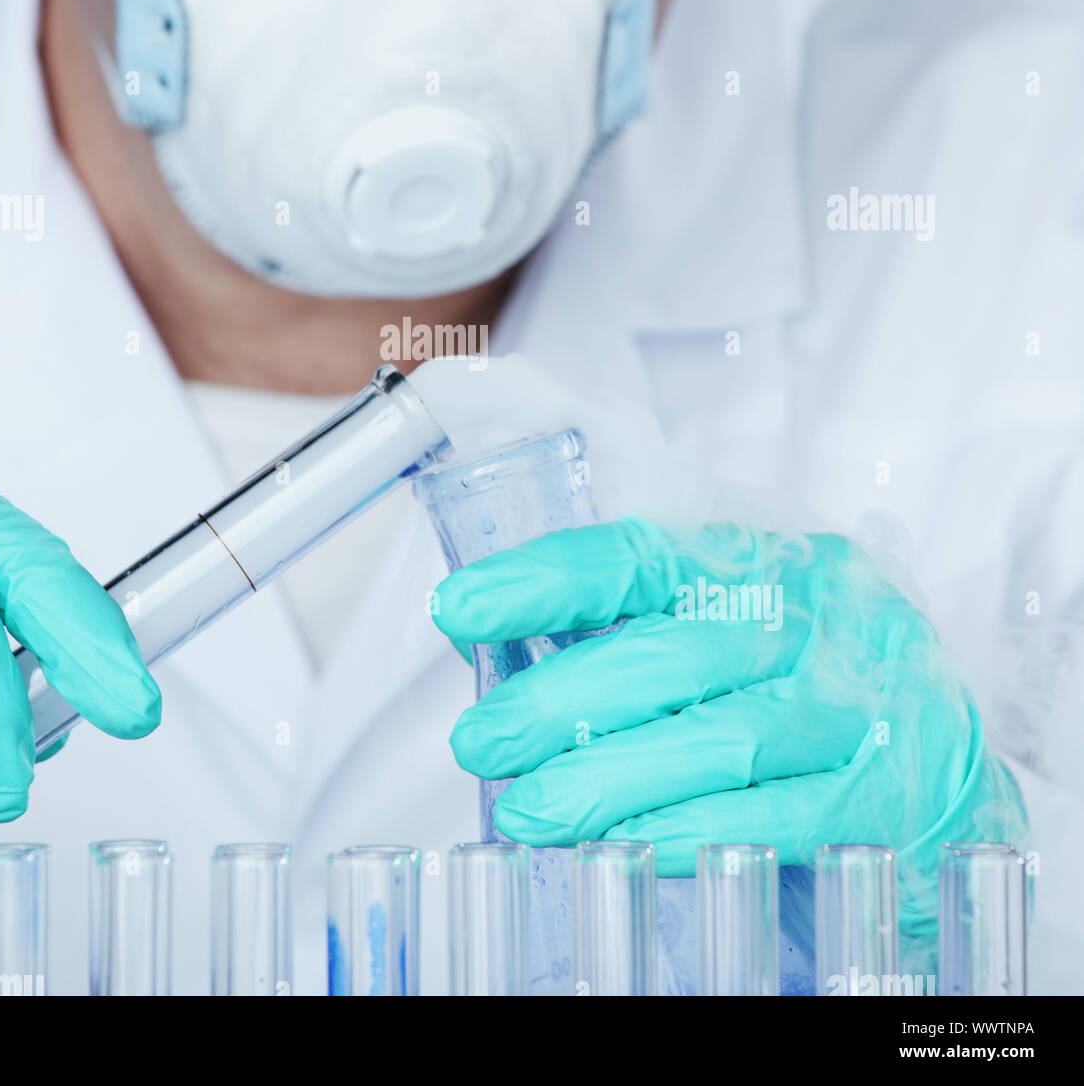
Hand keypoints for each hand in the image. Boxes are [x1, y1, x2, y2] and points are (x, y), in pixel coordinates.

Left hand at [433, 518, 1025, 935]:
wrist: (941, 768)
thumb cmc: (796, 690)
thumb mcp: (720, 633)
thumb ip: (623, 632)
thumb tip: (485, 644)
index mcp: (760, 560)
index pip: (641, 554)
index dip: (547, 579)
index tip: (460, 606)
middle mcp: (817, 615)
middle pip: (673, 650)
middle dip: (561, 698)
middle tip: (479, 741)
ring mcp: (862, 703)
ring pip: (720, 736)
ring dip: (610, 777)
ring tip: (528, 812)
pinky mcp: (891, 792)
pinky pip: (778, 815)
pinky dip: (691, 832)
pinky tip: (625, 847)